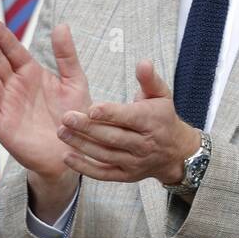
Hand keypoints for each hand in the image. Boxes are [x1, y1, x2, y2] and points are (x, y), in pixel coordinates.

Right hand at [0, 18, 91, 180]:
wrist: (75, 150)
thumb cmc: (75, 116)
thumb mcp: (75, 82)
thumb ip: (67, 55)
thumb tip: (62, 25)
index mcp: (31, 73)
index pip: (12, 50)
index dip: (0, 36)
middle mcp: (15, 87)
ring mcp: (7, 105)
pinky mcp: (3, 125)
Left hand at [57, 60, 198, 184]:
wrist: (176, 152)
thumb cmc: (163, 118)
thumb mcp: (161, 95)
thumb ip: (149, 79)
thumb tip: (143, 62)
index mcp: (151, 121)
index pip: (128, 118)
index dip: (110, 113)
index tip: (91, 108)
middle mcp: (144, 144)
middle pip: (113, 137)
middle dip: (88, 128)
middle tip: (66, 117)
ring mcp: (134, 162)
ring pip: (105, 154)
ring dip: (81, 145)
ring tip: (62, 132)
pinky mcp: (126, 175)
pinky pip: (103, 174)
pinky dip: (85, 168)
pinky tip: (67, 157)